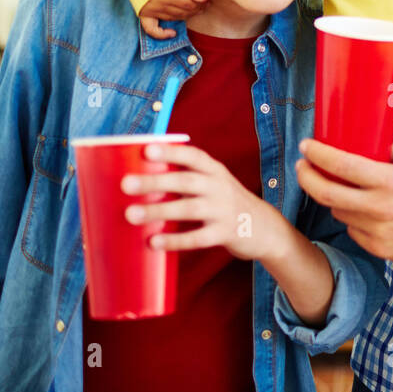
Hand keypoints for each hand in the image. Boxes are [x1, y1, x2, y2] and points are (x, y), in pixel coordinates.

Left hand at [123, 143, 272, 258]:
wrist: (266, 228)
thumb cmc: (228, 204)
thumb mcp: (216, 184)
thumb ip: (188, 179)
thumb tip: (143, 178)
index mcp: (215, 171)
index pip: (193, 156)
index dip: (171, 151)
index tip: (146, 149)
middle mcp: (220, 187)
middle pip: (186, 180)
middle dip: (155, 181)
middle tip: (126, 184)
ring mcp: (224, 210)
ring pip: (188, 208)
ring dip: (158, 211)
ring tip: (131, 214)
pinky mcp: (225, 233)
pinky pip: (197, 238)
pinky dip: (175, 240)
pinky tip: (154, 242)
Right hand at [139, 0, 208, 39]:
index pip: (190, 5)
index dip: (201, 4)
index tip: (207, 1)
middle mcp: (158, 5)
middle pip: (183, 13)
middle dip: (196, 9)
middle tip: (204, 5)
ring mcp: (149, 11)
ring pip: (173, 18)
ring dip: (185, 16)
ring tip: (194, 10)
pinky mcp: (143, 14)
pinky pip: (151, 29)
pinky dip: (162, 33)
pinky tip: (172, 33)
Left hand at [295, 90, 392, 263]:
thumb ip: (391, 153)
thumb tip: (368, 143)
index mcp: (390, 181)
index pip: (341, 165)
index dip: (318, 154)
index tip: (307, 146)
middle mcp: (380, 208)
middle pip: (326, 193)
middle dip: (307, 177)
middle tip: (303, 167)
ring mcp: (378, 232)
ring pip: (339, 213)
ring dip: (334, 198)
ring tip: (339, 187)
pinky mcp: (380, 250)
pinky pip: (354, 231)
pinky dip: (353, 218)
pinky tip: (363, 210)